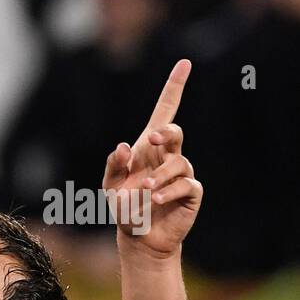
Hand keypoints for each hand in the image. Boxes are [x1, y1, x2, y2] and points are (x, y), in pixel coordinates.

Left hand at [103, 59, 202, 257]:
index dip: (174, 87)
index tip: (184, 63)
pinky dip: (169, 191)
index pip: (165, 112)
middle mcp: (167, 156)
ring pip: (178, 163)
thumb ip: (113, 166)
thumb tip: (123, 146)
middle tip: (151, 139)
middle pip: (174, 132)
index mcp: (147, 148)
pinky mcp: (190, 192)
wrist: (137, 236)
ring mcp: (180, 173)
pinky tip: (155, 200)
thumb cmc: (123, 207)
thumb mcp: (109, 187)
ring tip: (144, 191)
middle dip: (166, 133)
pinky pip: (186, 184)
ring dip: (159, 176)